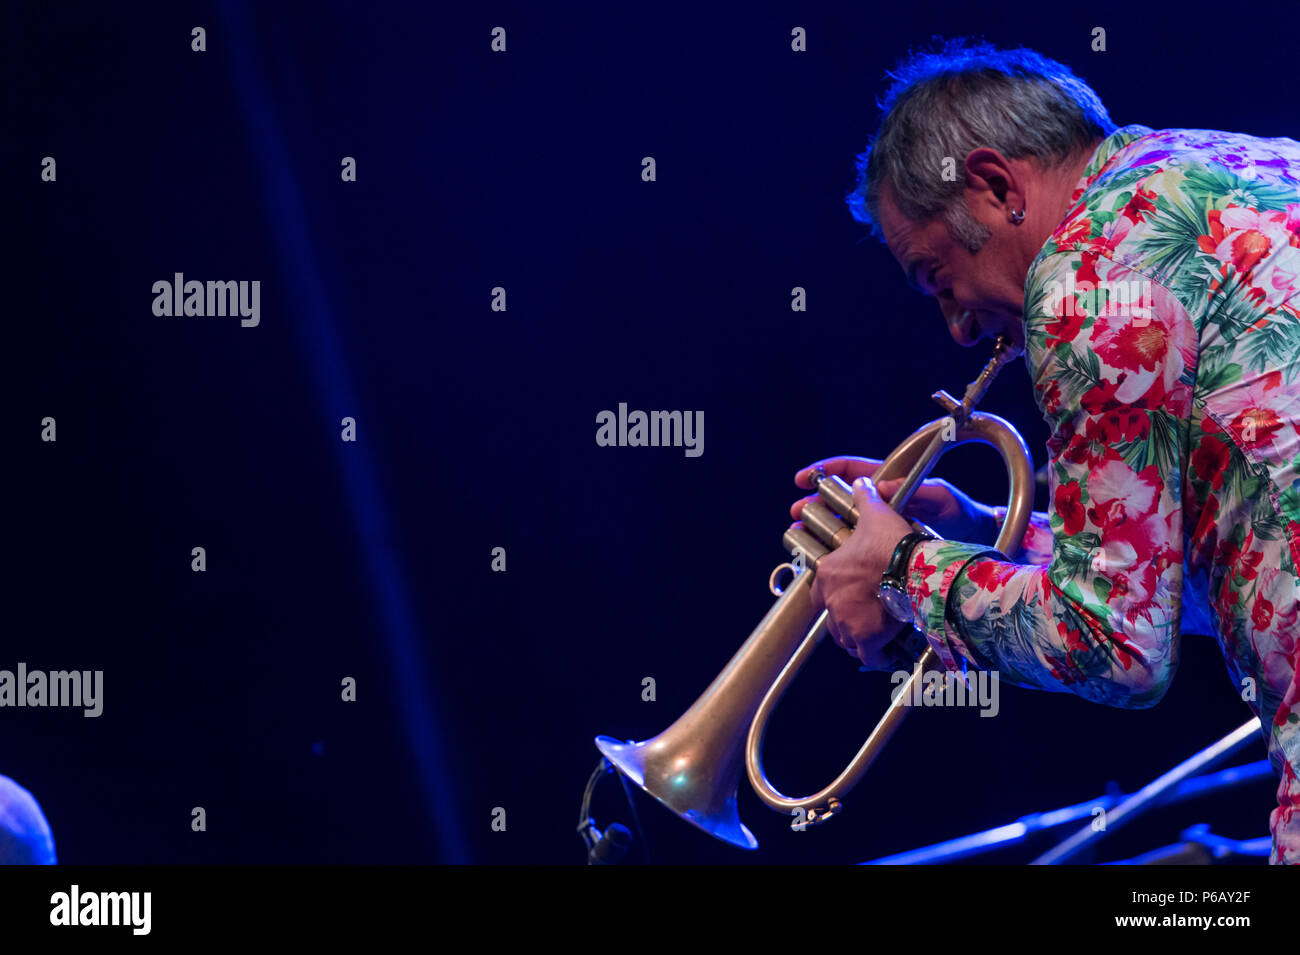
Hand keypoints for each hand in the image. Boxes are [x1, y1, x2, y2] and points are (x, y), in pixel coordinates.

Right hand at [792, 455, 995, 543]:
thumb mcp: (943, 499)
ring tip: (800, 538)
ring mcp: (882, 527)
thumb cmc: (963, 516)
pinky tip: (826, 563)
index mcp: (891, 485)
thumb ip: (916, 490)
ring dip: (820, 530)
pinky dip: (838, 553)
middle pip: (838, 499)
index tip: (803, 480)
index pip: (850, 471)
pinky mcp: (884, 549)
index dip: (824, 471)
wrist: (979, 543)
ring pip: (843, 525)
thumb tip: (883, 486)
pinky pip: (855, 548)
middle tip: (796, 513)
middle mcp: (883, 505)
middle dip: (814, 504)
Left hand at [795, 477, 911, 666]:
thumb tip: (862, 483)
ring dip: (858, 634)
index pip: (821, 587)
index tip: (852, 591)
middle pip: (832, 614)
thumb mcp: (877, 515)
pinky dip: (875, 654)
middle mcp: (831, 600)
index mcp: (828, 572)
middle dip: (845, 614)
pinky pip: (866, 655)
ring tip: (877, 628)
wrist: (919, 572)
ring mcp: (846, 623)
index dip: (836, 590)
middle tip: (866, 610)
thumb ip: (866, 499)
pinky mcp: (865, 641)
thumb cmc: (895, 544)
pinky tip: (887, 648)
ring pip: (846, 635)